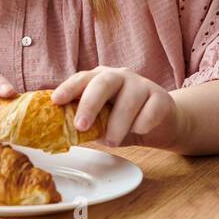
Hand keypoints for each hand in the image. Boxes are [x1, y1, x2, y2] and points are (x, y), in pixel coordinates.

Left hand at [51, 66, 185, 150]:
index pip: (82, 79)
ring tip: (112, 142)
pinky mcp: (161, 98)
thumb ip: (85, 123)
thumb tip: (60, 135)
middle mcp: (120, 76)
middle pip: (103, 83)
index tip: (56, 101)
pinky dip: (142, 125)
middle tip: (81, 126)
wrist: (160, 124)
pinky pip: (150, 111)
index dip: (68, 88)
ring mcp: (142, 84)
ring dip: (117, 125)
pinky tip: (140, 130)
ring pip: (128, 101)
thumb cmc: (123, 121)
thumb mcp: (101, 121)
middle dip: (90, 105)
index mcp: (100, 78)